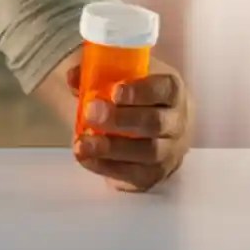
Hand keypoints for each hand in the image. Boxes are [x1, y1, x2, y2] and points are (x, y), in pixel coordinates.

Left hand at [70, 59, 192, 191]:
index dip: (140, 91)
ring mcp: (169, 152)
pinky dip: (106, 166)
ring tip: (83, 143)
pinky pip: (133, 174)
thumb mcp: (122, 79)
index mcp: (172, 91)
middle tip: (91, 113)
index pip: (164, 89)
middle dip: (121, 119)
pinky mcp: (153, 175)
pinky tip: (86, 158)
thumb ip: (97, 74)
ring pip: (147, 152)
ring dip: (111, 148)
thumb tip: (73, 77)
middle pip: (155, 123)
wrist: (157, 134)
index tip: (114, 91)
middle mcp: (176, 122)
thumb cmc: (136, 99)